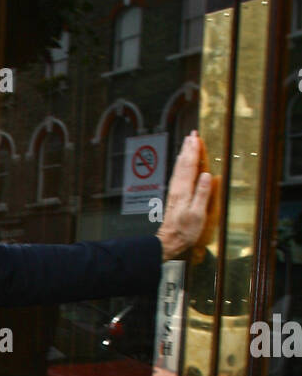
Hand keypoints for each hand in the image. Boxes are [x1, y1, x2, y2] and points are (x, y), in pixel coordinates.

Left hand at [157, 131, 212, 260]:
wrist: (169, 241)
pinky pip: (177, 175)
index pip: (190, 166)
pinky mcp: (174, 197)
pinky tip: (181, 164)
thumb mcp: (198, 214)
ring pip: (179, 168)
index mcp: (184, 190)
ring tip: (187, 144)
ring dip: (184, 155)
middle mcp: (178, 188)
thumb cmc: (184, 231)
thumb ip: (202, 193)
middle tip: (192, 134)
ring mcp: (175, 192)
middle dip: (188, 148)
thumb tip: (206, 175)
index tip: (196, 138)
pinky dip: (180, 166)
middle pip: (183, 164)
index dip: (194, 151)